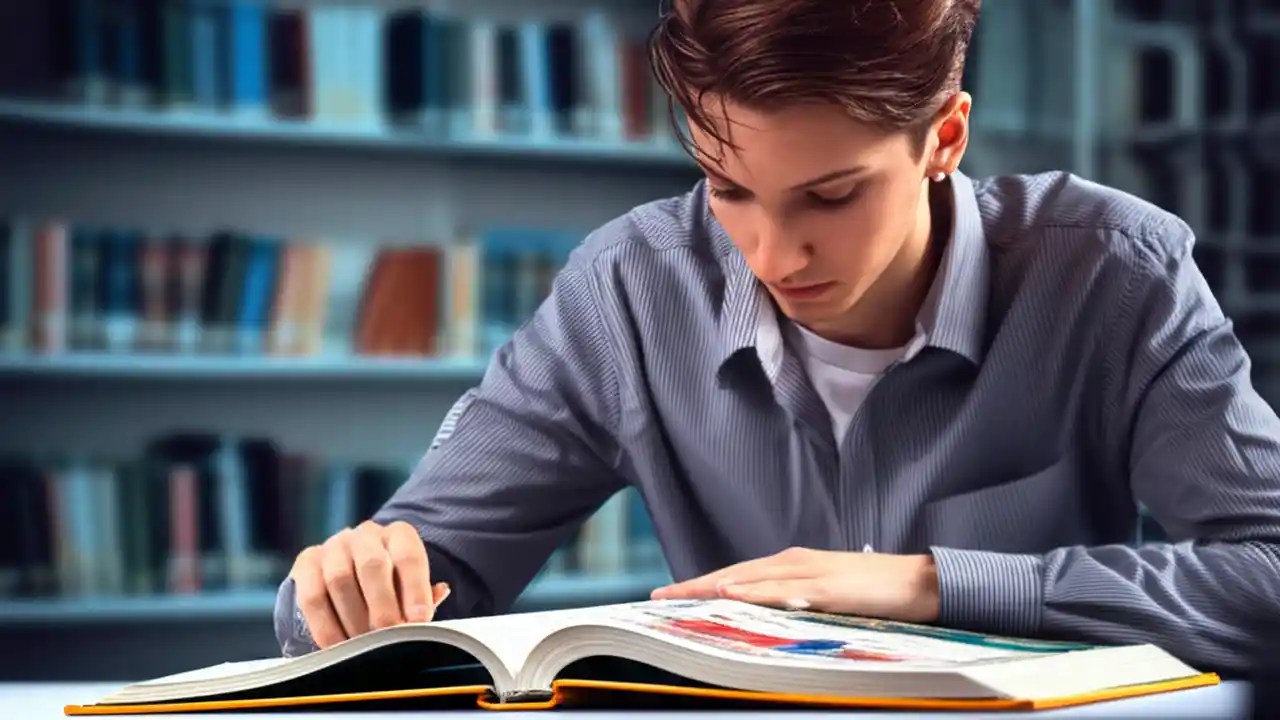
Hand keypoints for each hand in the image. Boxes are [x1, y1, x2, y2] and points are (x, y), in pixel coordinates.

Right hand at [290, 520, 450, 648]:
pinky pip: (312, 596)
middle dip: (382, 606)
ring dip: (353, 619)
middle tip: (389, 636)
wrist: (350, 571)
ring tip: (364, 646)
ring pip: (339, 580)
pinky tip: (337, 646)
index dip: (415, 590)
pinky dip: (325, 626)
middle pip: (372, 565)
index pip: (408, 557)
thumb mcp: (409, 586)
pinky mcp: (307, 562)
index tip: (419, 621)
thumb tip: (439, 593)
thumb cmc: (390, 584)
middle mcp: (366, 535)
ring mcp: (333, 546)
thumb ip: (422, 595)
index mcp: (399, 535)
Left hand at [650, 547, 939, 622]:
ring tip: (679, 595)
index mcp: (794, 564)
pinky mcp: (825, 587)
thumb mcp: (828, 597)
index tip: (672, 594)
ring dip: (712, 586)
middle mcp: (794, 562)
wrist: (920, 582)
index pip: (738, 574)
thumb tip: (770, 615)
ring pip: (749, 578)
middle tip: (658, 597)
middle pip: (733, 572)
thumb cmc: (876, 591)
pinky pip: (781, 589)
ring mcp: (809, 572)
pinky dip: (753, 590)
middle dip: (694, 585)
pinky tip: (730, 592)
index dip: (704, 583)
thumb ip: (799, 601)